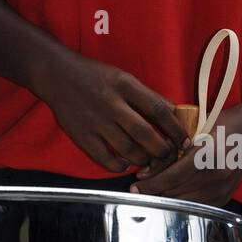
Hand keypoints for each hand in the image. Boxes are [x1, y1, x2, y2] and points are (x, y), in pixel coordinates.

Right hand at [45, 52, 191, 173]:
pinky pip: (107, 159)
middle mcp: (111, 104)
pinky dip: (121, 166)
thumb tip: (173, 115)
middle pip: (145, 134)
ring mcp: (96, 121)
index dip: (176, 129)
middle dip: (162, 150)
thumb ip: (146, 96)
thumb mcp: (123, 77)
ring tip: (149, 160)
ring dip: (145, 160)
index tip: (185, 141)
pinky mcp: (82, 135)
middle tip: (168, 155)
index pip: (159, 110)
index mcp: (125, 86)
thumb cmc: (94, 75)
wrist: (57, 75)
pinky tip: (126, 162)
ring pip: (129, 150)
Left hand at [129, 102, 241, 206]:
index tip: (135, 187)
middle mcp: (217, 175)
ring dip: (167, 199)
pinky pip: (199, 206)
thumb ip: (172, 149)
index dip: (151, 185)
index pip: (172, 177)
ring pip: (186, 202)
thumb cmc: (221, 123)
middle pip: (177, 193)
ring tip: (152, 194)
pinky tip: (172, 196)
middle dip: (155, 192)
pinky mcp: (226, 197)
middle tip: (139, 191)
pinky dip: (183, 202)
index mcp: (208, 155)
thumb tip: (147, 169)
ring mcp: (223, 188)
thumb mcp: (194, 129)